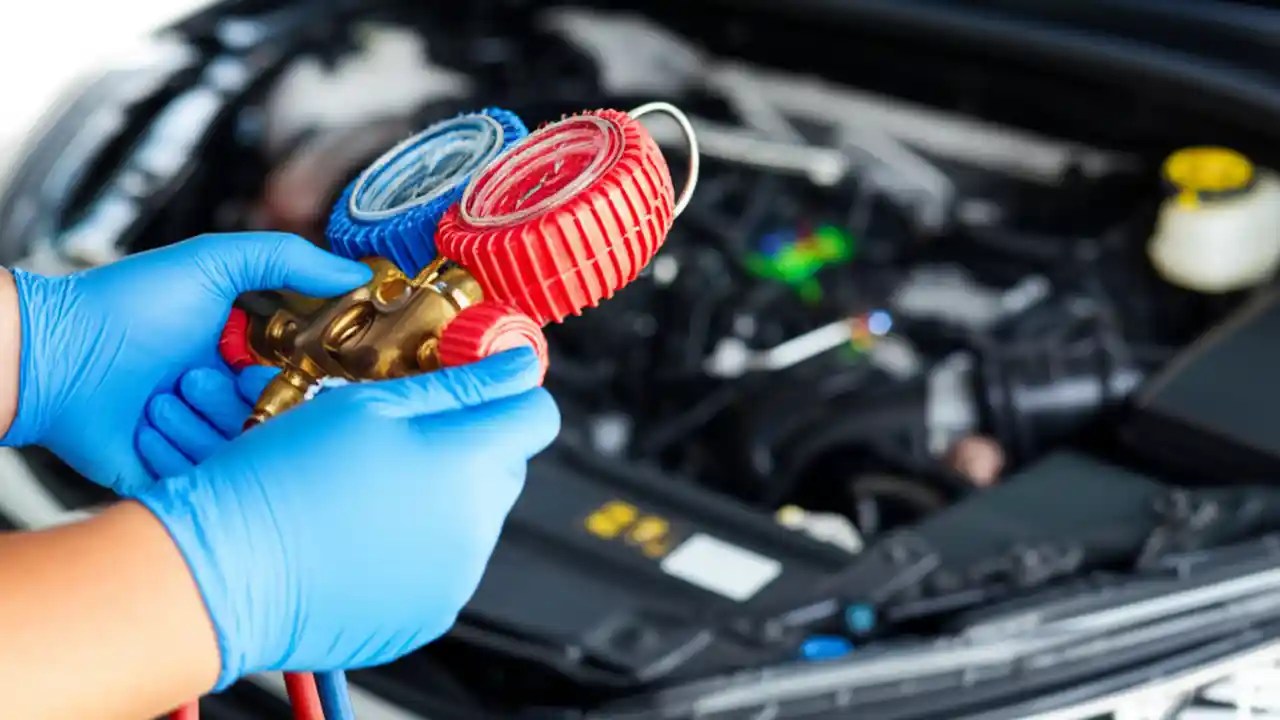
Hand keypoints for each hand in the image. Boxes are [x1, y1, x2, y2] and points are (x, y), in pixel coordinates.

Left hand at [1, 233, 370, 494]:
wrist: (54, 355)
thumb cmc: (124, 305)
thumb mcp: (213, 262)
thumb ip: (289, 259)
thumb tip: (357, 276)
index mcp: (242, 361)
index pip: (296, 387)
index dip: (287, 383)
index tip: (259, 369)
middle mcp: (223, 404)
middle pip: (269, 427)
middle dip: (230, 401)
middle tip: (194, 374)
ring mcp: (195, 444)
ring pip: (234, 458)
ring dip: (193, 423)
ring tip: (157, 396)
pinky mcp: (167, 480)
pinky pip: (198, 485)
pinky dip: (171, 454)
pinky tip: (143, 425)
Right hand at [137, 348, 558, 687]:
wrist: (224, 570)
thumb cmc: (284, 479)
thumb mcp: (368, 405)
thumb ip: (458, 385)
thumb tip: (516, 364)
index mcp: (466, 463)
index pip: (536, 415)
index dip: (509, 392)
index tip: (481, 383)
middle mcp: (475, 525)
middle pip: (506, 464)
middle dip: (469, 442)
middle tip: (402, 435)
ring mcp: (456, 575)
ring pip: (476, 514)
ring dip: (443, 494)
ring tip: (370, 489)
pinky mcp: (431, 612)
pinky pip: (448, 561)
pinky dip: (421, 542)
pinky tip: (365, 532)